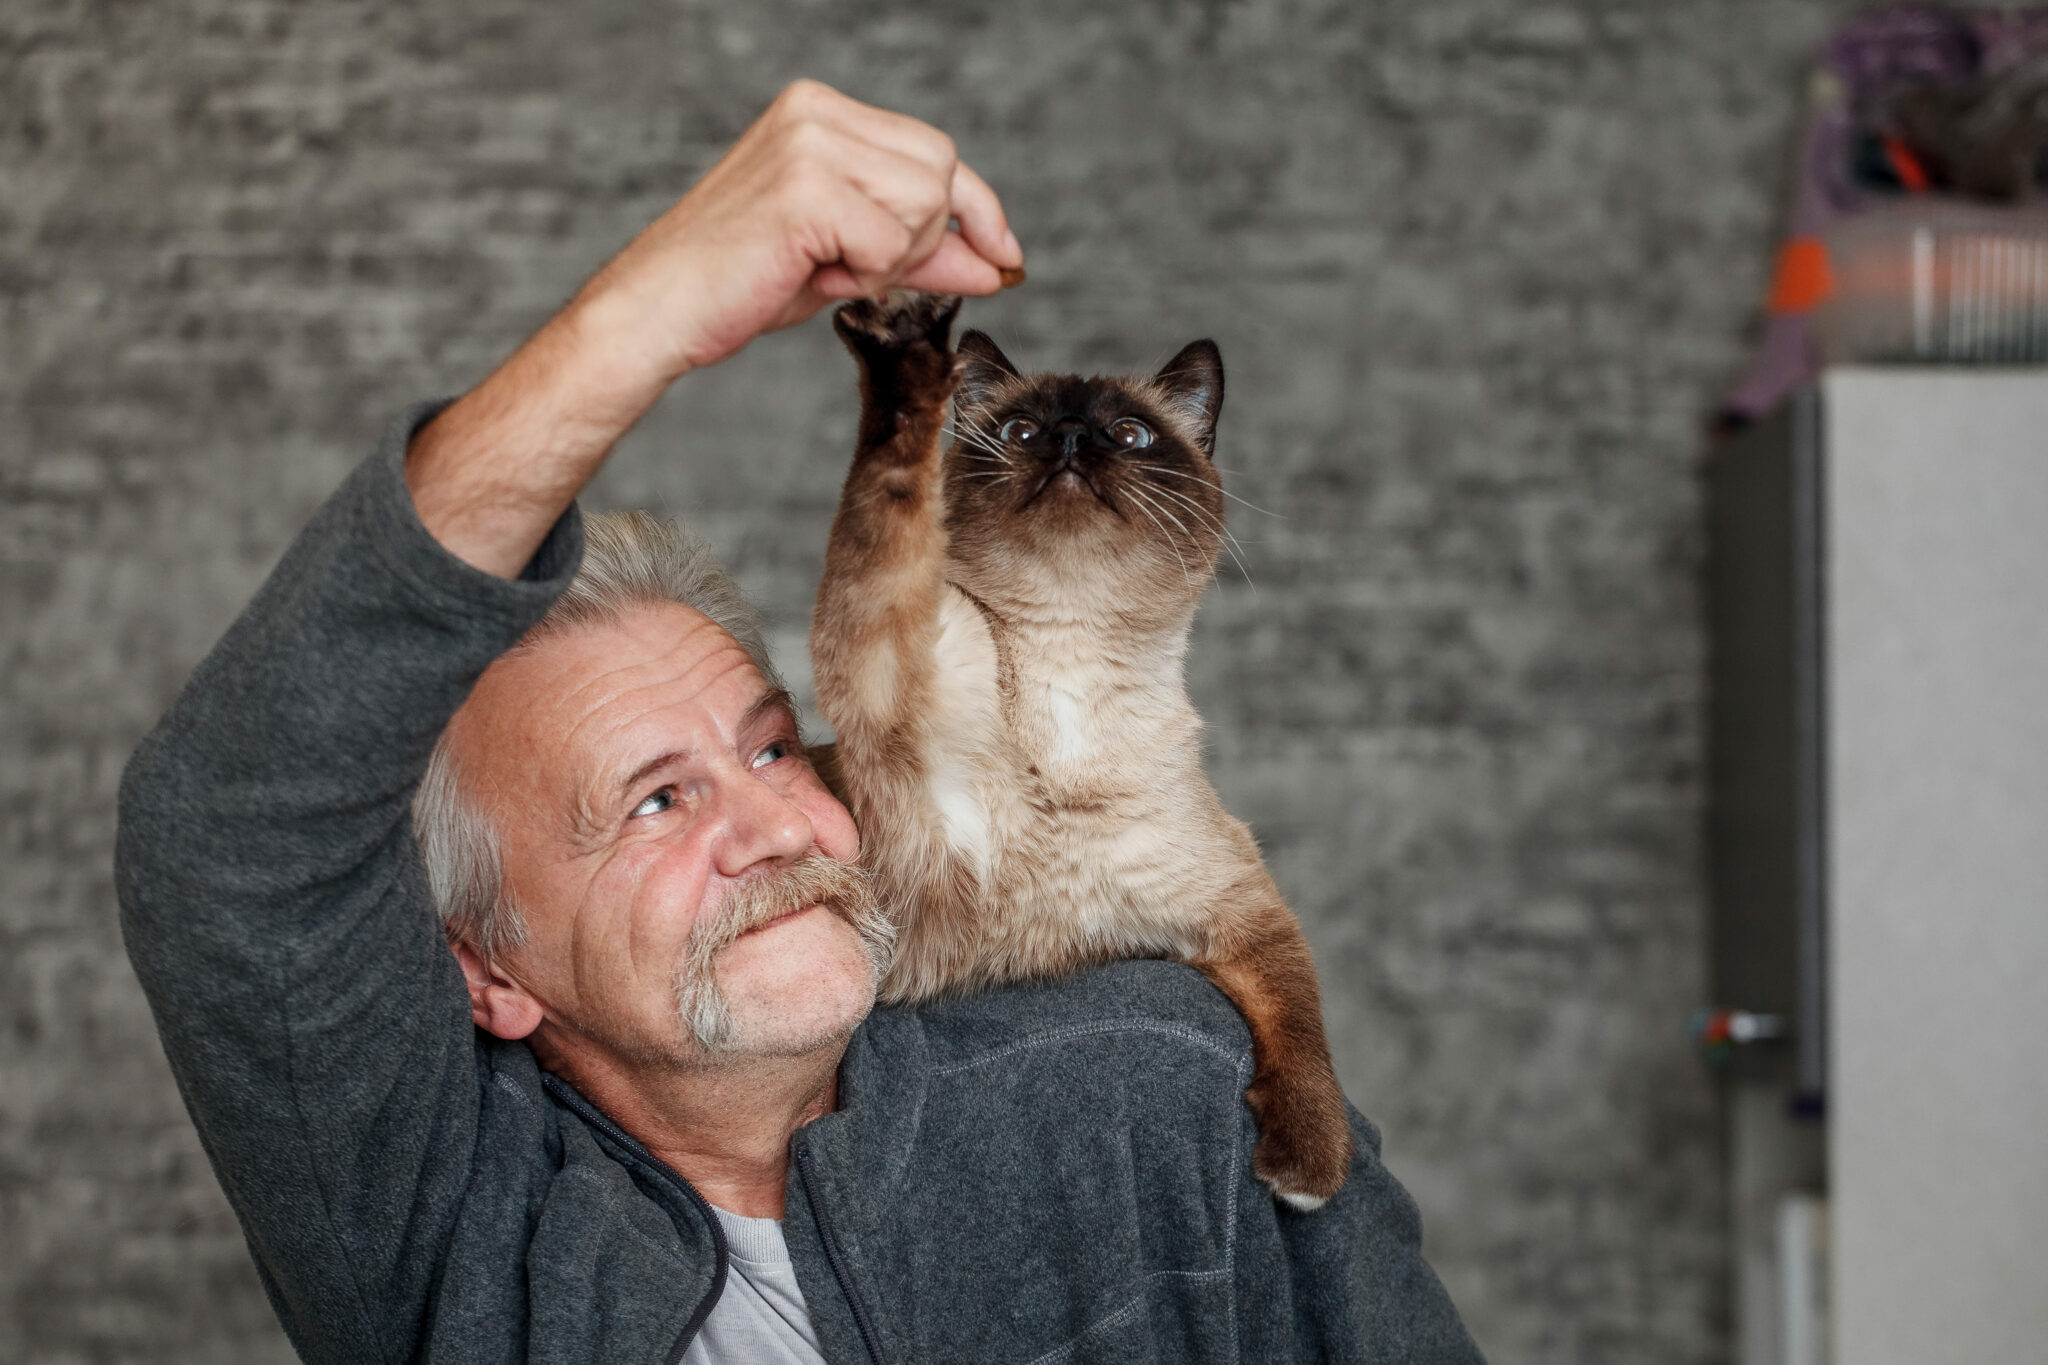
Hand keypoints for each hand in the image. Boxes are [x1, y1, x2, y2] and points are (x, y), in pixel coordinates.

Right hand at [575, 79, 1022, 381]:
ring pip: (924, 204)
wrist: (660, 310)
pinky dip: (867, 274)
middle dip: (922, 239)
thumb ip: (920, 249)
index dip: (979, 208)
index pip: (936, 151)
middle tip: (859, 269)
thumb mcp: (848, 257)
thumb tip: (995, 261)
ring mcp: (810, 143)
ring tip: (830, 268)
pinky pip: (891, 241)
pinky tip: (816, 276)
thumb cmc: (742, 283)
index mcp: (821, 111)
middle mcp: (816, 111)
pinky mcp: (805, 187)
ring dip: (893, 257)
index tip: (1005, 255)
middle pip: (940, 172)